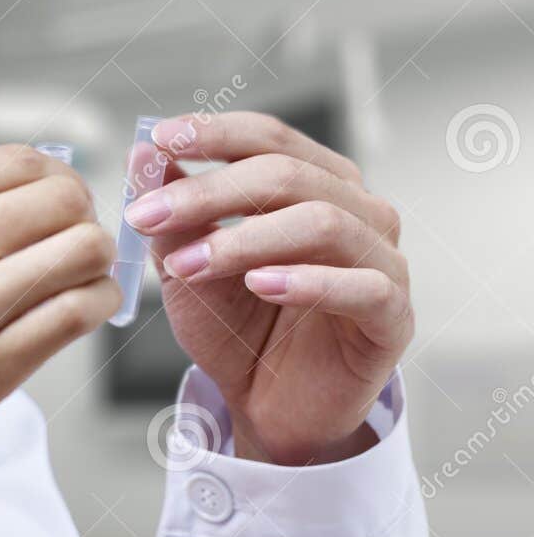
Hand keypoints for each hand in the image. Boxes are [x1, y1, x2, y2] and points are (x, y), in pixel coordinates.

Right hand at [0, 144, 119, 488]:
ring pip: (84, 250)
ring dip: (96, 259)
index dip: (54, 178)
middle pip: (63, 198)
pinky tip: (81, 307)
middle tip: (72, 238)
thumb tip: (19, 190)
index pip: (20, 160)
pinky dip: (97, 303)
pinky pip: (78, 313)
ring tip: (79, 275)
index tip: (53, 201)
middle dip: (81, 214)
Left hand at [122, 112, 412, 464]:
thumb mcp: (188, 266)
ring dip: (244, 241)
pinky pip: (363, 287)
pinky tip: (260, 285)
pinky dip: (308, 282)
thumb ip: (173, 214)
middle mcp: (358, 210)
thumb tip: (143, 155)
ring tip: (187, 265)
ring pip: (323, 223)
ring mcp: (382, 261)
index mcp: (314, 183)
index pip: (268, 138)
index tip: (158, 139)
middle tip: (147, 217)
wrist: (267, 403)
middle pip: (287, 175)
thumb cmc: (237, 326)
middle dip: (208, 193)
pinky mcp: (393, 317)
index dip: (214, 133)